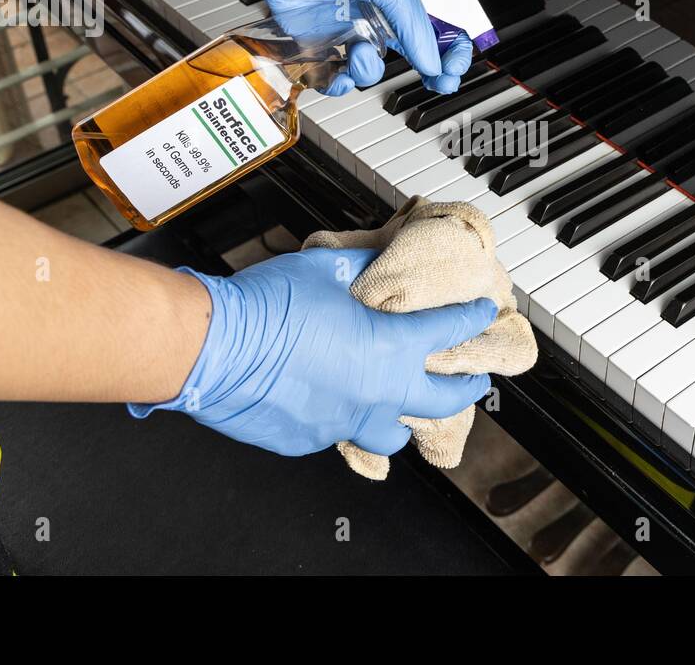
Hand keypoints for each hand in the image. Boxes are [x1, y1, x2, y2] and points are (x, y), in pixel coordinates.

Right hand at [130, 248, 494, 456]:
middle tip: (475, 380)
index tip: (482, 314)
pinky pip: (342, 434)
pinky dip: (349, 419)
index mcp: (389, 349)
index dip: (471, 318)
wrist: (212, 347)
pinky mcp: (311, 440)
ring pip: (394, 435)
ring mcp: (344, 422)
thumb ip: (364, 263)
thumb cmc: (264, 308)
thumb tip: (381, 255)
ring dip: (407, 419)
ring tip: (409, 409)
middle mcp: (376, 393)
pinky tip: (340, 404)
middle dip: (466, 388)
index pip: (450, 332)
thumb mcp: (325, 268)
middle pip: (443, 400)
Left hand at [211, 0, 471, 95]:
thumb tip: (431, 61)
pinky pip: (331, 74)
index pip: (433, 31)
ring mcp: (345, 29)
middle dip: (423, 73)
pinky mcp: (314, 40)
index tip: (453, 68)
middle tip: (434, 82)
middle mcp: (374, 15)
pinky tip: (339, 75)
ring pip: (368, 71)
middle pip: (406, 56)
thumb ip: (411, 24)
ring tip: (358, 54)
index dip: (447, 53)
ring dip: (368, 71)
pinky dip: (337, 84)